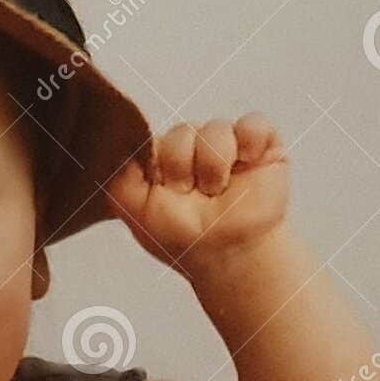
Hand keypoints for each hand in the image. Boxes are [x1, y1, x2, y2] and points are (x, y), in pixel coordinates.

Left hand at [106, 114, 289, 275]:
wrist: (226, 257)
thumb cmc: (182, 238)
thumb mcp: (133, 209)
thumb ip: (117, 176)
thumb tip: (121, 142)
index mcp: (165, 158)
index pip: (154, 138)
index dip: (160, 166)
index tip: (166, 192)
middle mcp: (195, 147)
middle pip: (183, 132)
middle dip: (185, 170)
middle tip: (195, 196)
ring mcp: (229, 144)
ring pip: (216, 129)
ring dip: (215, 167)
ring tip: (219, 191)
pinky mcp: (262, 145)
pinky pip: (254, 124)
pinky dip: (250, 142)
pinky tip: (247, 166)